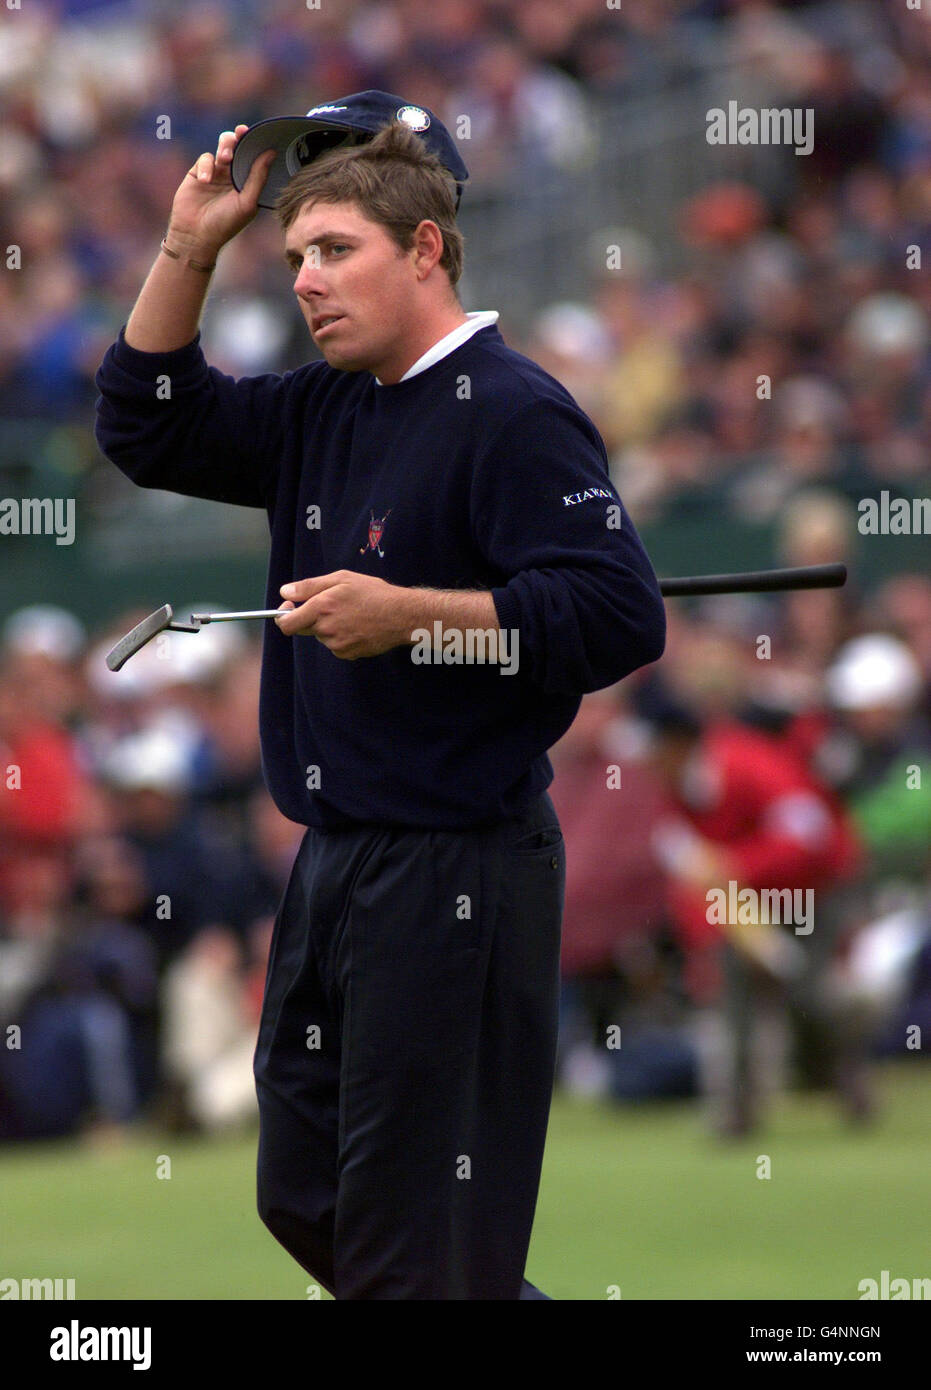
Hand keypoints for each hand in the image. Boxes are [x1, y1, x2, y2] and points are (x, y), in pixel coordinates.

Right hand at [167, 125, 276, 258]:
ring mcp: (216, 173)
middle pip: (238, 146)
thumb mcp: (247, 202)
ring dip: (225, 146)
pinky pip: (205, 158)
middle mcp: (233, 175)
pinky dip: (206, 166)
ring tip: (225, 158)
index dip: (255, 142)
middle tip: (240, 135)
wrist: (196, 236)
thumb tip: (271, 153)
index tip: (257, 131)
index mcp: (248, 182)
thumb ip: (258, 177)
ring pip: (222, 147)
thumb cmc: (225, 224)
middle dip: (238, 139)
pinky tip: (205, 181)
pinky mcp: (198, 172)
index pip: (254, 157)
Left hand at [275, 571, 413, 659]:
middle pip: (303, 629)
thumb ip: (309, 586)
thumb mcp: (341, 579)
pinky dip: (341, 637)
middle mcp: (326, 629)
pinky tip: (357, 626)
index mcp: (321, 608)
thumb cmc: (373, 593)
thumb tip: (285, 592)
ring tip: (351, 614)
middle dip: (310, 618)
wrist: (401, 616)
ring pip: (321, 636)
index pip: (286, 623)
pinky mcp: (347, 654)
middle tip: (330, 605)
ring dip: (329, 627)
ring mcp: (336, 644)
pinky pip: (335, 646)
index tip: (291, 607)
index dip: (283, 616)